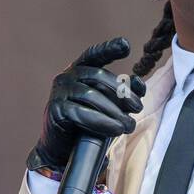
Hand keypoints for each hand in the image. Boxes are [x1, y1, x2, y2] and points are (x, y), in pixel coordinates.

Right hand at [29, 37, 145, 170]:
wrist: (63, 148)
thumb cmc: (88, 124)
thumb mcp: (109, 106)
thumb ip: (123, 93)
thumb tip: (139, 83)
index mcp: (79, 70)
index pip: (94, 55)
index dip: (108, 49)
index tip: (125, 46)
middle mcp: (67, 76)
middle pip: (98, 76)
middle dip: (121, 92)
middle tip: (137, 108)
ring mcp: (59, 92)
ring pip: (91, 95)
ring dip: (114, 111)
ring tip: (128, 125)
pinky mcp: (55, 110)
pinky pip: (81, 113)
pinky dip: (101, 122)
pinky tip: (115, 130)